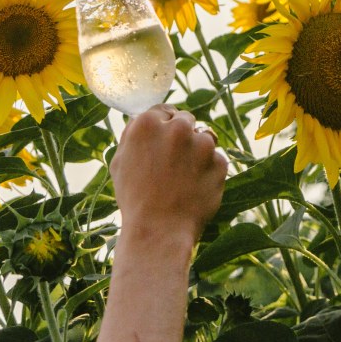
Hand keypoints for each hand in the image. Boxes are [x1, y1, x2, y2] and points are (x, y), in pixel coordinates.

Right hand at [109, 105, 226, 245]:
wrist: (159, 230)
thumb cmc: (135, 198)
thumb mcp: (121, 161)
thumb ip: (135, 135)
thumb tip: (151, 120)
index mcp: (147, 124)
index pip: (163, 111)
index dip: (164, 126)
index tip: (163, 141)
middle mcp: (177, 128)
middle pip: (186, 120)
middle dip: (182, 136)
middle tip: (173, 163)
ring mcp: (202, 144)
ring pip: (205, 138)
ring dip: (198, 152)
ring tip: (182, 178)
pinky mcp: (220, 161)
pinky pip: (216, 160)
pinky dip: (209, 171)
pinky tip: (194, 187)